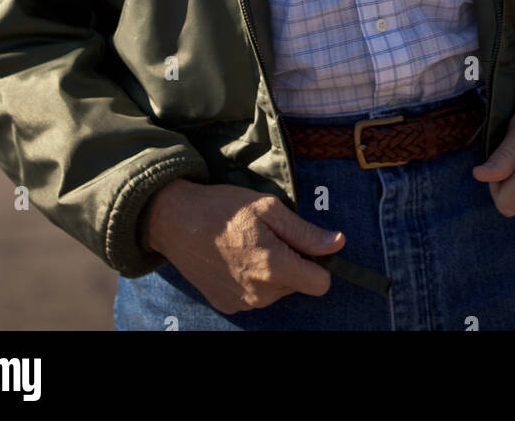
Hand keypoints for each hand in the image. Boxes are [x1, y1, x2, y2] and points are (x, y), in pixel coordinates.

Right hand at [143, 178, 344, 314]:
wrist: (176, 221)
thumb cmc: (223, 209)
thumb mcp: (268, 208)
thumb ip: (305, 232)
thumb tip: (337, 243)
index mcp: (275, 267)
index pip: (320, 283)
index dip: (318, 262)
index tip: (303, 244)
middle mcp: (261, 294)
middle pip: (297, 284)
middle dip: (291, 262)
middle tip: (268, 235)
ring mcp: (243, 303)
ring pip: (276, 290)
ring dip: (271, 271)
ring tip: (248, 244)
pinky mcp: (227, 305)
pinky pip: (254, 295)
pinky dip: (251, 279)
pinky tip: (234, 258)